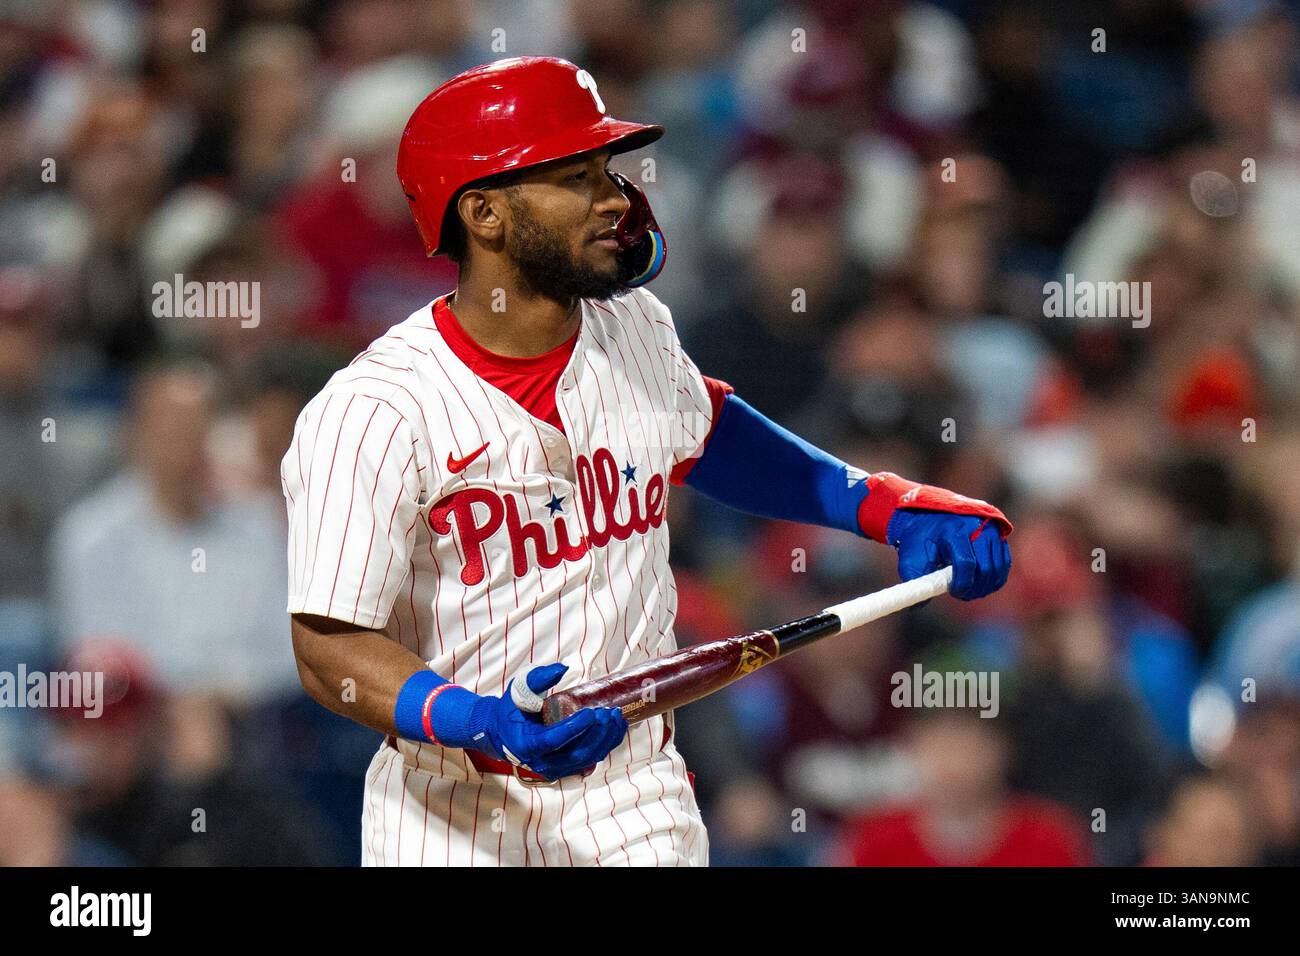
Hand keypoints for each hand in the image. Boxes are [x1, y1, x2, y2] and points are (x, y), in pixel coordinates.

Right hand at [457, 664, 627, 780]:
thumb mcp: (518, 690)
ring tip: (615, 716)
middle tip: (608, 712)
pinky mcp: (566, 767)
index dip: (575, 728)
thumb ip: (538, 678)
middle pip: (577, 753)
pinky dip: (606, 745)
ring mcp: (555, 768)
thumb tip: (562, 669)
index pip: (554, 740)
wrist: (503, 732)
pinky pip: (590, 759)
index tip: (592, 712)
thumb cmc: (511, 709)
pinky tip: (616, 728)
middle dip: (598, 733)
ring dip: (606, 739)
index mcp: (527, 744)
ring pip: (587, 758)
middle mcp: (542, 762)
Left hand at [886, 510, 1010, 599]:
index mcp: (953, 531)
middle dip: (974, 588)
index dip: (962, 584)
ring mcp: (991, 530)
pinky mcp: (999, 535)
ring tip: (969, 590)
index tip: (954, 592)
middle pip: (985, 568)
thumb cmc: (919, 540)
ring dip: (985, 586)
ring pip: (997, 568)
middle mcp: (977, 527)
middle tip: (961, 594)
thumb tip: (917, 606)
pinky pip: (1004, 564)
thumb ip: (915, 582)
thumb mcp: (911, 559)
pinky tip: (980, 584)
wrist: (930, 515)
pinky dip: (994, 579)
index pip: (966, 563)